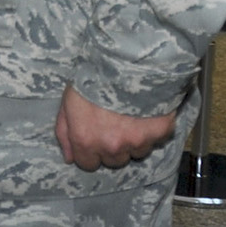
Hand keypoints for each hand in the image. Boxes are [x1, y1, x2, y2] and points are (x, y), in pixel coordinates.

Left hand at [54, 84, 176, 171]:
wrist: (125, 62)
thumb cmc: (91, 78)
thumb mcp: (67, 101)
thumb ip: (64, 132)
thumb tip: (69, 158)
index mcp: (86, 140)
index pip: (88, 164)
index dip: (90, 151)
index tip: (94, 137)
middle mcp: (112, 146)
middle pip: (114, 161)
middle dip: (112, 147)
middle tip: (113, 124)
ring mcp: (138, 141)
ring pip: (136, 152)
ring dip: (133, 140)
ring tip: (130, 116)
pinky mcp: (160, 133)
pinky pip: (156, 140)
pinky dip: (152, 130)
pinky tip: (146, 113)